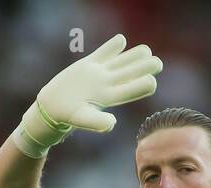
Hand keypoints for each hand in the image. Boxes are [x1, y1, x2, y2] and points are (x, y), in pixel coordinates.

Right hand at [12, 34, 162, 156]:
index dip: (142, 85)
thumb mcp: (82, 119)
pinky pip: (102, 53)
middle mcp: (107, 84)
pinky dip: (111, 47)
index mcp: (110, 97)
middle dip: (144, 68)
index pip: (131, 89)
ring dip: (133, 56)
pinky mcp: (88, 65)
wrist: (53, 107)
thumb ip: (98, 122)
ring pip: (119, 62)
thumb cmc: (68, 116)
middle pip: (130, 73)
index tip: (152, 80)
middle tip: (158, 63)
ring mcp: (98, 73)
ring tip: (146, 51)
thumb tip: (113, 123)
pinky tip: (121, 40)